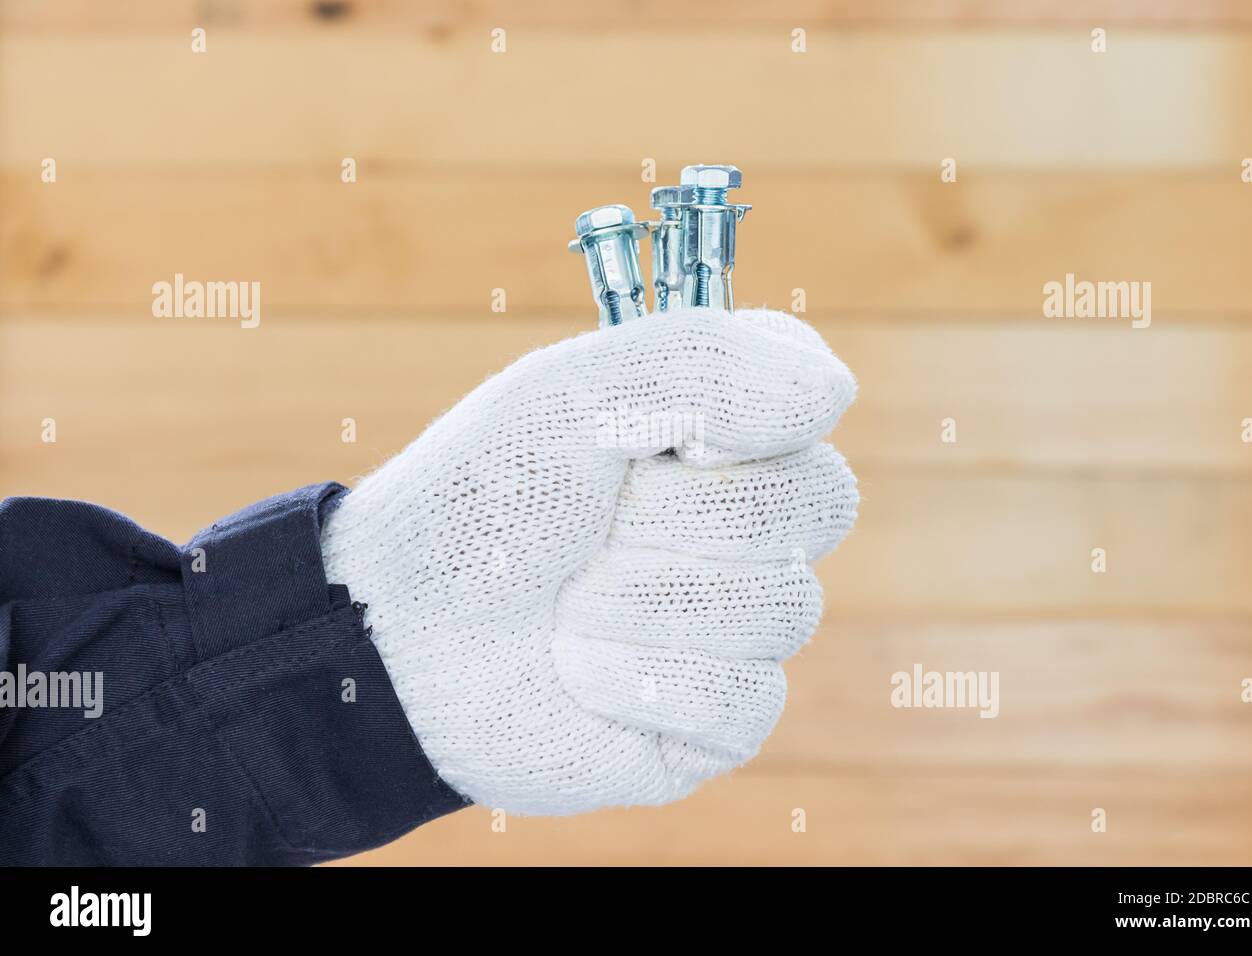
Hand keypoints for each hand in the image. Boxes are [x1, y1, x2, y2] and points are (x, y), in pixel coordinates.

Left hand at [320, 307, 857, 814]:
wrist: (400, 631)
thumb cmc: (487, 498)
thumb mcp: (574, 391)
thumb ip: (706, 363)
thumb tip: (837, 392)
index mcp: (729, 436)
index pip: (814, 400)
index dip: (732, 419)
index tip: (643, 434)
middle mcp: (755, 527)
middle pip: (817, 504)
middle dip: (674, 514)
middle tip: (591, 525)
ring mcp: (745, 624)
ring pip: (782, 608)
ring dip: (639, 602)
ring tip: (567, 607)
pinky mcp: (722, 719)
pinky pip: (745, 701)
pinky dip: (641, 682)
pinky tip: (580, 672)